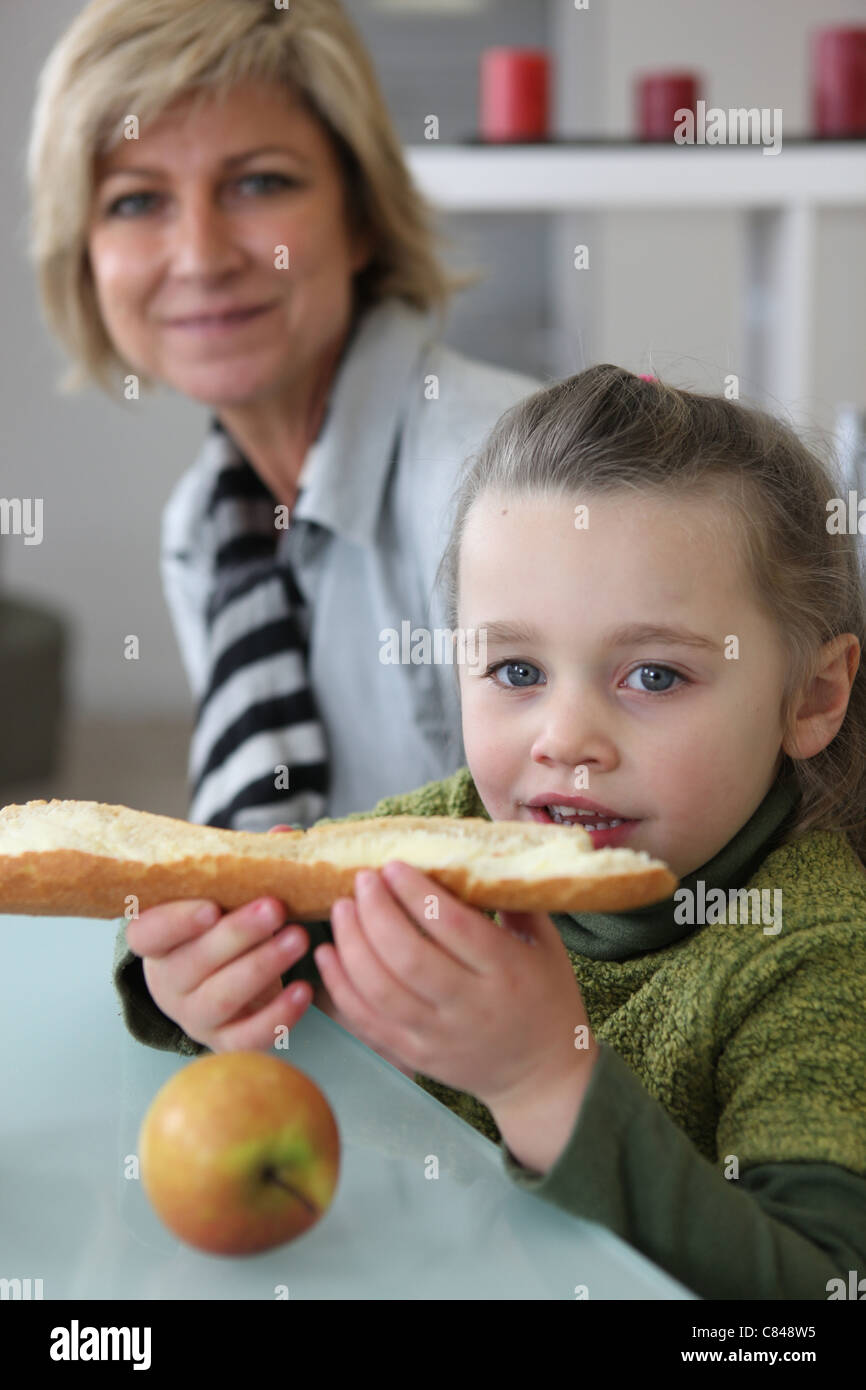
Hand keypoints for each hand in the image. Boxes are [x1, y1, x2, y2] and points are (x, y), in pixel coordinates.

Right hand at [125, 824, 312, 1052]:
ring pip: (223, 996)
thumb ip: (249, 867)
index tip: (211, 906)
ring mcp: (195, 1016)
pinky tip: (305, 990)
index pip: (148, 933)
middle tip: (276, 909)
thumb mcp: (230, 897)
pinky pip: (248, 1036)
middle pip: (194, 962)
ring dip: (263, 966)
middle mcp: (169, 982)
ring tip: (299, 939)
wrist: (233, 985)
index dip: (175, 921)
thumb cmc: (226, 930)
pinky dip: (278, 1015)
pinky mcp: (225, 1042)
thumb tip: (282, 836)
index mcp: (160, 941)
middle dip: (238, 934)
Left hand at [313, 861, 597, 1112]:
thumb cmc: (546, 997)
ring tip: (342, 909)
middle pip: (407, 957)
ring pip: (380, 990)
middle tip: (363, 880)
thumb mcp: (546, 945)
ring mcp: (437, 1036)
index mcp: (506, 971)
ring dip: (352, 944)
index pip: (451, 926)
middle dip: (376, 912)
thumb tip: (469, 855)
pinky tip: (328, 953)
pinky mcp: (414, 1056)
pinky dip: (340, 986)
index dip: (415, 892)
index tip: (393, 866)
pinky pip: (367, 1021)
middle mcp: (470, 1006)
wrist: (542, 1076)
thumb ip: (512, 902)